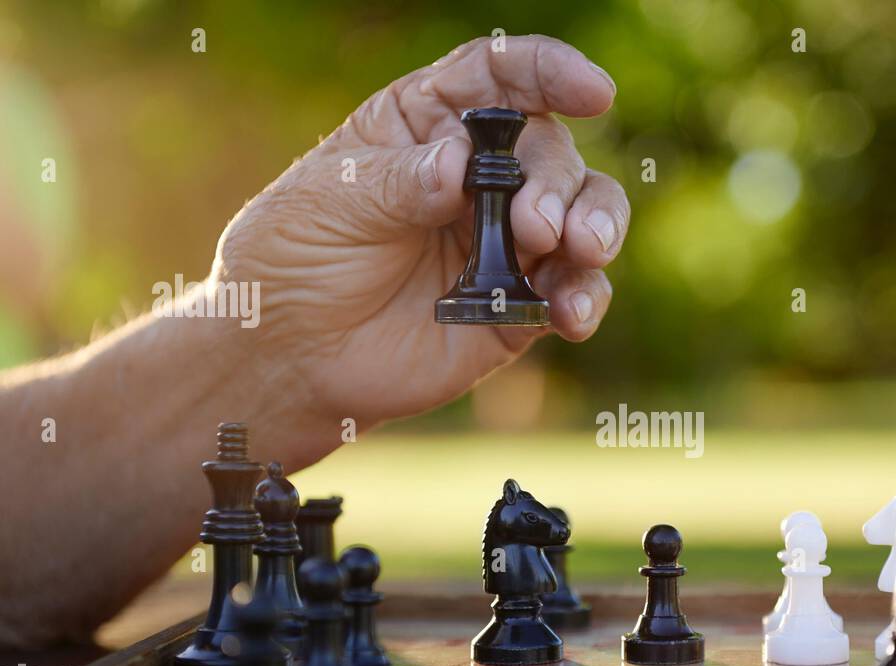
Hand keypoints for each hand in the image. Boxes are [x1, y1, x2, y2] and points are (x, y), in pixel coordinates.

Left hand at [211, 34, 628, 429]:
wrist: (292, 357)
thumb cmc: (295, 261)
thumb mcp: (328, 204)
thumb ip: (397, 182)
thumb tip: (459, 165)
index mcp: (428, 124)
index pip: (499, 78)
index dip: (550, 73)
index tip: (593, 91)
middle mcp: (479, 175)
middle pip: (551, 150)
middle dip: (557, 182)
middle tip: (535, 225)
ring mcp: (505, 241)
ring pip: (585, 212)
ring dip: (598, 225)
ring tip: (582, 250)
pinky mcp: (518, 305)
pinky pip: (575, 291)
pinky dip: (585, 298)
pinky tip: (570, 316)